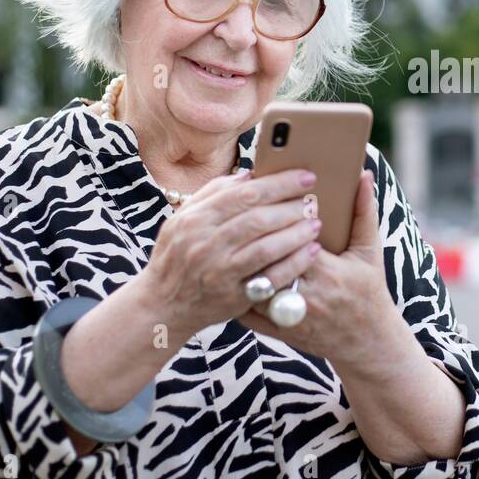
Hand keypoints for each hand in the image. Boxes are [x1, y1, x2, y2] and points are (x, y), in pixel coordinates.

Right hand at [137, 167, 323, 339]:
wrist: (162, 305)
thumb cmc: (177, 256)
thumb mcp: (183, 219)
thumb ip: (213, 193)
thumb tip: (249, 173)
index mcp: (195, 219)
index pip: (244, 194)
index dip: (279, 184)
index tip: (305, 177)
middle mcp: (206, 244)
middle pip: (258, 218)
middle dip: (292, 207)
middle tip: (314, 200)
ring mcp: (219, 272)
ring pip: (266, 247)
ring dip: (297, 233)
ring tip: (316, 223)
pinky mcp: (233, 297)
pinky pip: (270, 278)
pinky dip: (295, 263)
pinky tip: (312, 252)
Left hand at [239, 169, 405, 374]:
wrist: (368, 342)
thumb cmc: (369, 291)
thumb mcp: (370, 251)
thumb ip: (364, 212)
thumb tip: (364, 175)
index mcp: (327, 271)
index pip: (290, 241)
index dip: (276, 224)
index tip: (267, 205)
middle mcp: (306, 295)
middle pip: (266, 263)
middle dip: (252, 243)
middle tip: (237, 222)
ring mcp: (290, 316)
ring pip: (252, 288)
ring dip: (239, 268)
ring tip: (227, 245)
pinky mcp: (279, 332)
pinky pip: (247, 314)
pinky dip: (235, 295)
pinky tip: (228, 276)